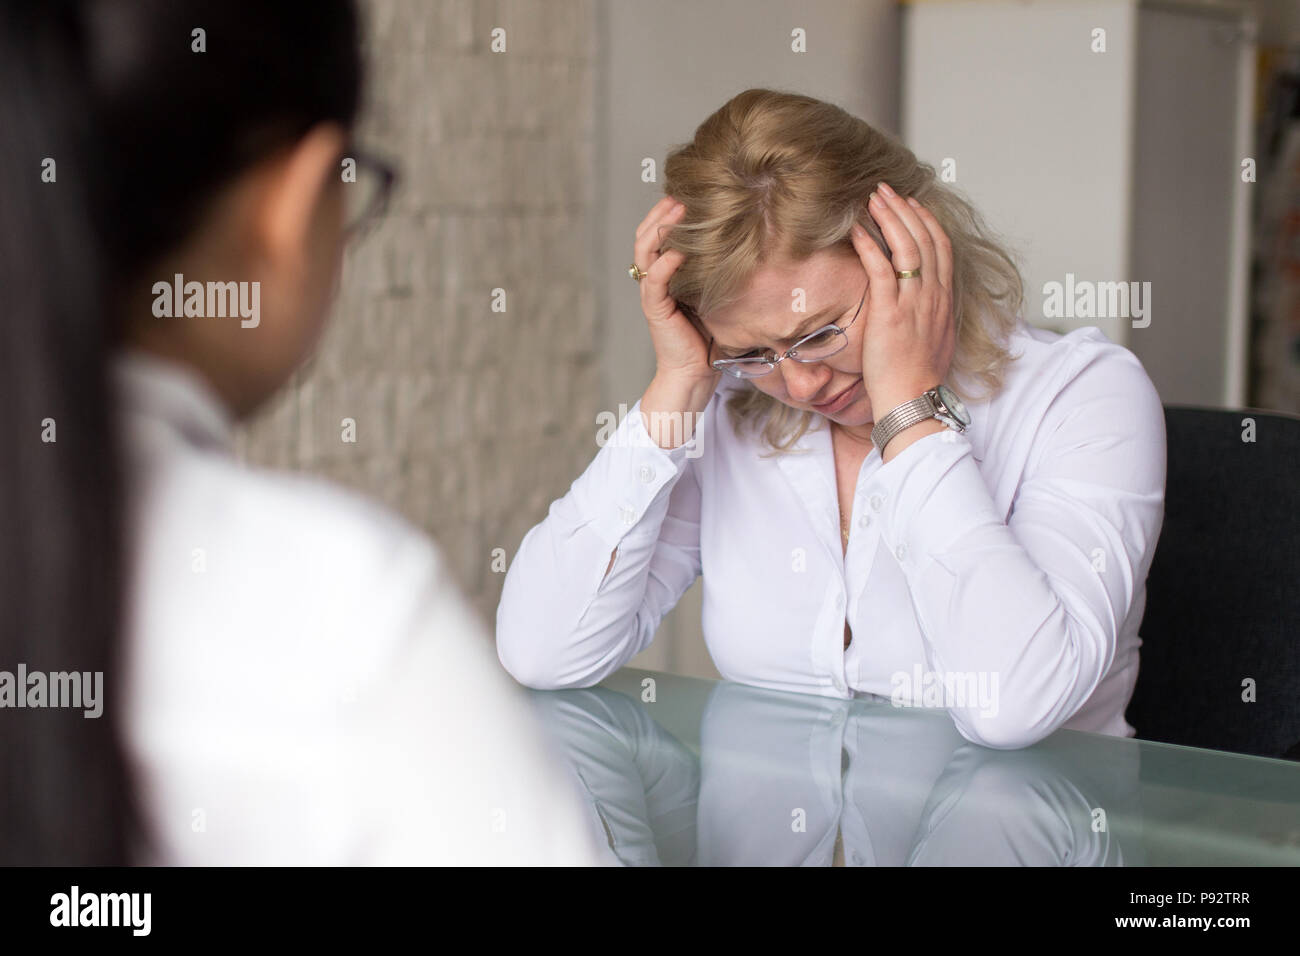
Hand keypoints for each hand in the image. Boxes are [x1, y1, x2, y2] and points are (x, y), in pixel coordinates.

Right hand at [634, 196, 720, 389]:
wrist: (696, 373)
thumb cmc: (711, 336)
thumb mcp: (718, 293)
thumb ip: (721, 269)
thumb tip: (754, 239)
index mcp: (666, 274)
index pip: (658, 234)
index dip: (667, 212)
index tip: (688, 192)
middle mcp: (654, 280)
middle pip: (645, 235)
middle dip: (661, 211)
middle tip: (680, 192)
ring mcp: (652, 294)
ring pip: (644, 252)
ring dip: (659, 228)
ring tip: (677, 210)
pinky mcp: (655, 309)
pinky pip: (654, 280)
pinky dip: (665, 263)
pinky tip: (679, 250)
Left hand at [849, 183, 954, 416]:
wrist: (914, 401)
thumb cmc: (917, 377)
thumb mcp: (932, 339)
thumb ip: (928, 315)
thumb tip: (918, 305)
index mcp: (945, 300)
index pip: (941, 248)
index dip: (926, 221)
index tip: (911, 204)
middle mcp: (933, 296)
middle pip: (925, 238)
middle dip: (905, 209)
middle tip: (887, 190)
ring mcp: (914, 303)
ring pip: (907, 247)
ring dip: (889, 217)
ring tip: (873, 198)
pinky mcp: (891, 313)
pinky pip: (882, 270)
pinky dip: (870, 246)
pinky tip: (858, 229)